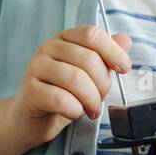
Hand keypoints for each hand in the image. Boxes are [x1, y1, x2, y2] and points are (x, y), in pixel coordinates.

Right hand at [7, 27, 132, 149]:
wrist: (29, 119)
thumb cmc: (62, 94)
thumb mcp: (88, 75)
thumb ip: (105, 57)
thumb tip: (126, 40)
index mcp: (65, 39)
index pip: (92, 34)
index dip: (113, 51)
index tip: (124, 69)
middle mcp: (48, 48)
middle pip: (88, 59)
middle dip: (103, 84)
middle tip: (101, 99)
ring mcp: (36, 67)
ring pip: (76, 79)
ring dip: (91, 100)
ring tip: (91, 110)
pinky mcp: (30, 91)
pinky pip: (61, 99)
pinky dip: (75, 110)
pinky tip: (74, 113)